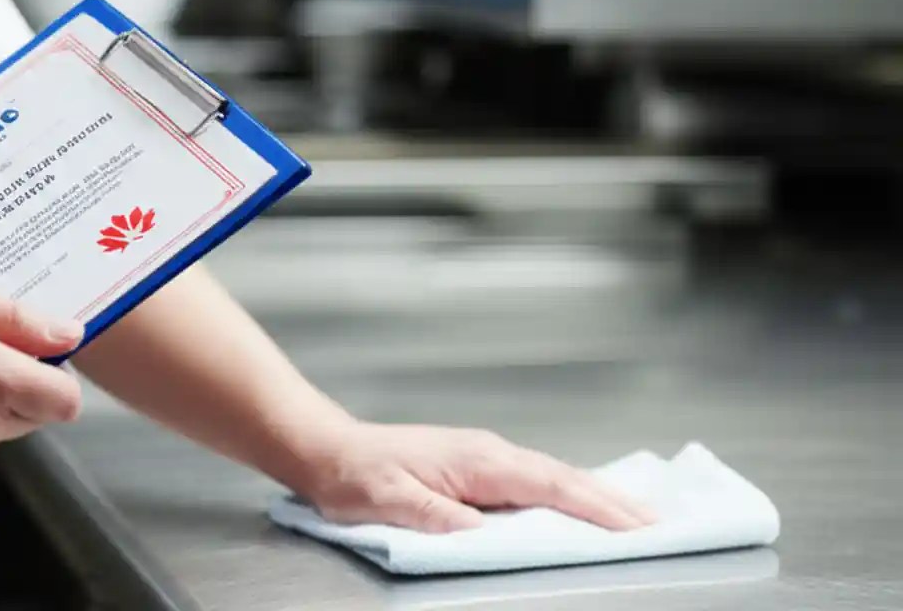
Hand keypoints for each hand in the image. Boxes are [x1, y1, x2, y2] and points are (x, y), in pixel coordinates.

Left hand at [297, 423, 657, 533]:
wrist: (329, 451)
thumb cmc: (355, 475)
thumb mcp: (390, 501)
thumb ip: (437, 518)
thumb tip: (483, 535)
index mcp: (477, 460)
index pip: (549, 485)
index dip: (595, 506)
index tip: (635, 524)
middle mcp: (488, 453)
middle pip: (563, 477)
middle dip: (612, 500)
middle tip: (657, 522)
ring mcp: (484, 457)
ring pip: (553, 476)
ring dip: (595, 495)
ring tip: (634, 516)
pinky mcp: (476, 467)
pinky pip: (535, 479)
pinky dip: (567, 492)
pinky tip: (579, 503)